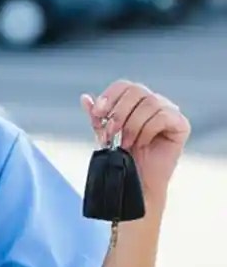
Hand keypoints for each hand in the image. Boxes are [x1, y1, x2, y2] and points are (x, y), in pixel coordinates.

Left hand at [81, 80, 191, 197]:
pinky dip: (148, 129)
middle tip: (111, 133)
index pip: (124, 85)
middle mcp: (153, 102)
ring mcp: (169, 111)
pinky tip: (142, 143)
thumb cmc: (122, 157)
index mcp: (135, 101)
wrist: (136, 181)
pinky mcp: (181, 125)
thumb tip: (85, 98)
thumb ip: (97, 117)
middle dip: (119, 112)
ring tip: (125, 143)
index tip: (98, 113)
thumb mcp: (104, 133)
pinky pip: (163, 116)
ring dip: (132, 124)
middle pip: (136, 90)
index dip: (109, 96)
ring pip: (150, 102)